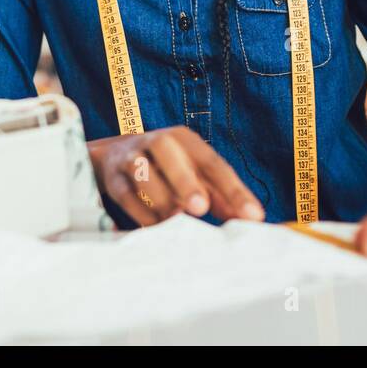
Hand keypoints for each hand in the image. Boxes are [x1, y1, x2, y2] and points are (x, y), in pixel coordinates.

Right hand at [87, 126, 264, 226]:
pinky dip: (139, 211)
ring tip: (176, 218)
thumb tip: (250, 218)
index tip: (253, 216)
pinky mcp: (113, 178)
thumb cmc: (167, 168)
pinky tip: (154, 227)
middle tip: (202, 208)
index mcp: (184, 140)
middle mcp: (158, 142)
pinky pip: (124, 193)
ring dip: (161, 197)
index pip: (212, 163)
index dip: (233, 189)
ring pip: (142, 172)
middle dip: (186, 181)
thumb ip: (220, 195)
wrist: (115, 157)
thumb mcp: (194, 174)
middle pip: (170, 155)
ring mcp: (131, 157)